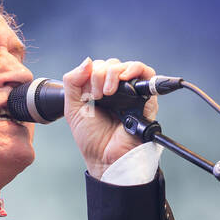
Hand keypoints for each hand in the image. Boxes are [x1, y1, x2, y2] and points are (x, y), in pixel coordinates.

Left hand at [62, 57, 158, 179]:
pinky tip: (123, 77)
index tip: (86, 95)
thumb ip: (73, 82)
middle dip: (99, 75)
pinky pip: (146, 73)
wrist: (105, 158)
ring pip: (125, 66)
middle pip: (111, 64)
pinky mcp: (145, 99)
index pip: (96, 67)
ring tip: (106, 93)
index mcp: (99, 91)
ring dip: (112, 73)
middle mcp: (117, 90)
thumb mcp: (73, 108)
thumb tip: (86, 61)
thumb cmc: (92, 139)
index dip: (89, 74)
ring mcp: (131, 93)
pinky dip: (135, 69)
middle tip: (96, 97)